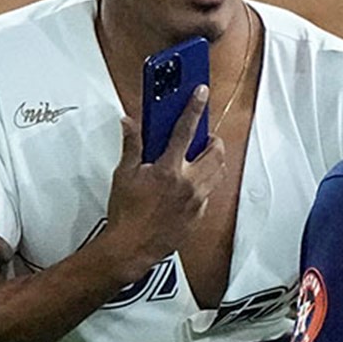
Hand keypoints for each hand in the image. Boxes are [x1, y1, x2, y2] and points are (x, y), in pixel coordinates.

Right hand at [103, 84, 227, 275]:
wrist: (131, 249)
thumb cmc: (126, 215)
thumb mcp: (124, 175)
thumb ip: (132, 146)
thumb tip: (129, 124)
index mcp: (169, 170)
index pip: (186, 130)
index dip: (195, 107)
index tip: (201, 93)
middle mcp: (188, 184)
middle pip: (216, 152)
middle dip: (212, 140)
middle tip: (202, 136)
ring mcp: (196, 201)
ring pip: (219, 172)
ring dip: (214, 160)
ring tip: (199, 157)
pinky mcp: (199, 215)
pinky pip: (210, 192)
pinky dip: (205, 182)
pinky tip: (191, 183)